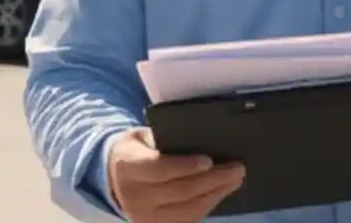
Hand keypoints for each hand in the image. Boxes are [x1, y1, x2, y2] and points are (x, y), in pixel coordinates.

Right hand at [106, 127, 245, 222]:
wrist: (113, 177)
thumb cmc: (135, 150)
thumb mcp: (142, 136)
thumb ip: (164, 138)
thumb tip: (201, 139)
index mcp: (128, 166)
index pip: (159, 169)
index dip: (185, 166)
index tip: (209, 160)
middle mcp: (134, 196)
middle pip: (180, 191)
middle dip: (213, 180)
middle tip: (237, 168)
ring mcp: (144, 216)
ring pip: (188, 209)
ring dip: (216, 195)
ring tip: (235, 180)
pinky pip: (188, 219)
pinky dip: (207, 205)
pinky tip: (220, 192)